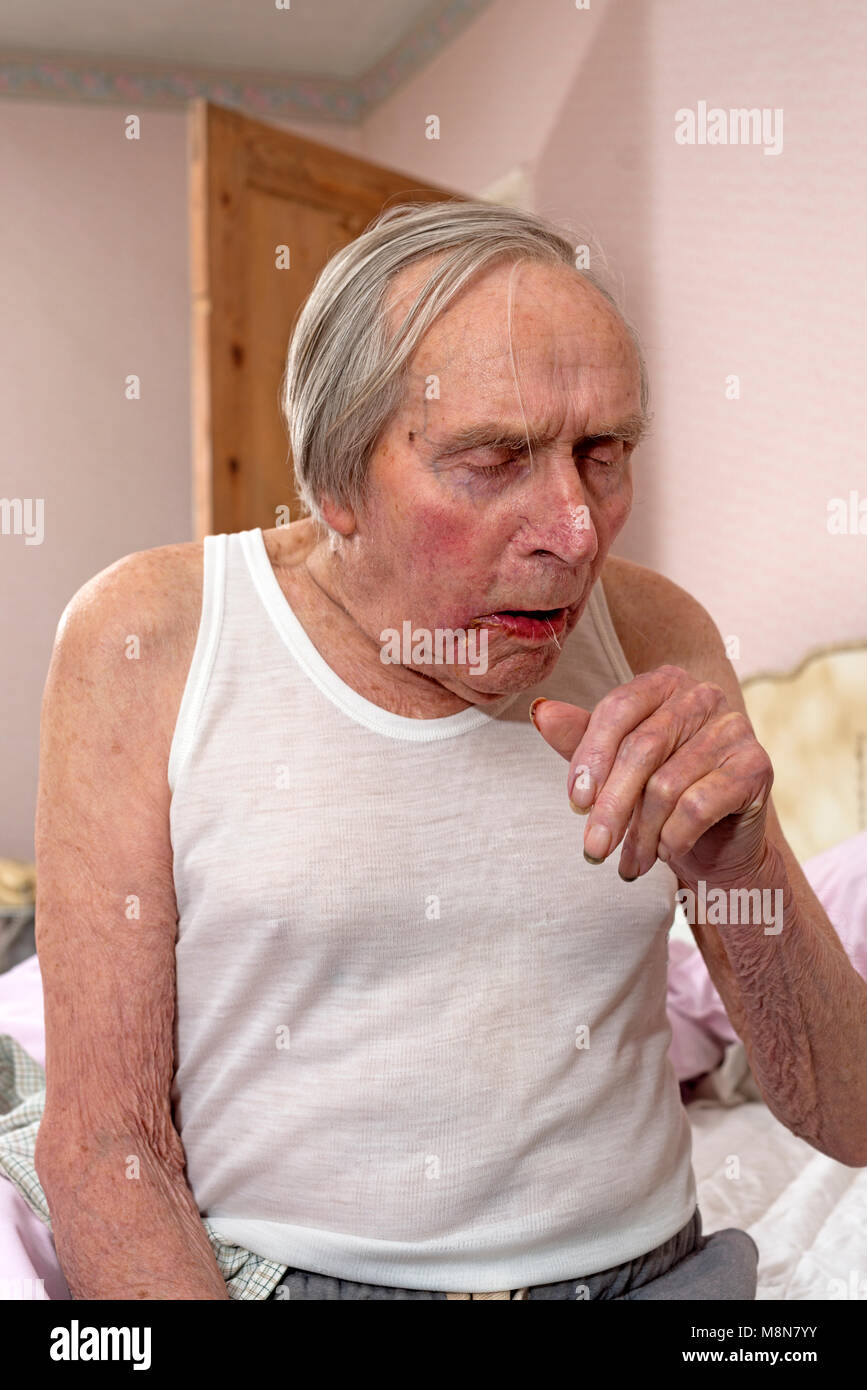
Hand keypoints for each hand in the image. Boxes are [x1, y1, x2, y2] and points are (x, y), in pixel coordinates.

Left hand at [530, 665, 773, 884]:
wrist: (718, 845)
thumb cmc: (660, 800)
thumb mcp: (614, 770)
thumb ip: (581, 739)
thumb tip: (541, 712)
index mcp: (665, 683)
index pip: (617, 711)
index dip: (590, 758)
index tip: (574, 803)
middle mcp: (703, 695)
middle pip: (641, 749)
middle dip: (610, 806)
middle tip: (593, 848)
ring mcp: (734, 727)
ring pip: (667, 785)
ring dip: (642, 834)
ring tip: (630, 863)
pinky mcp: (757, 765)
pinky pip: (698, 805)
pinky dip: (674, 837)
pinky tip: (666, 852)